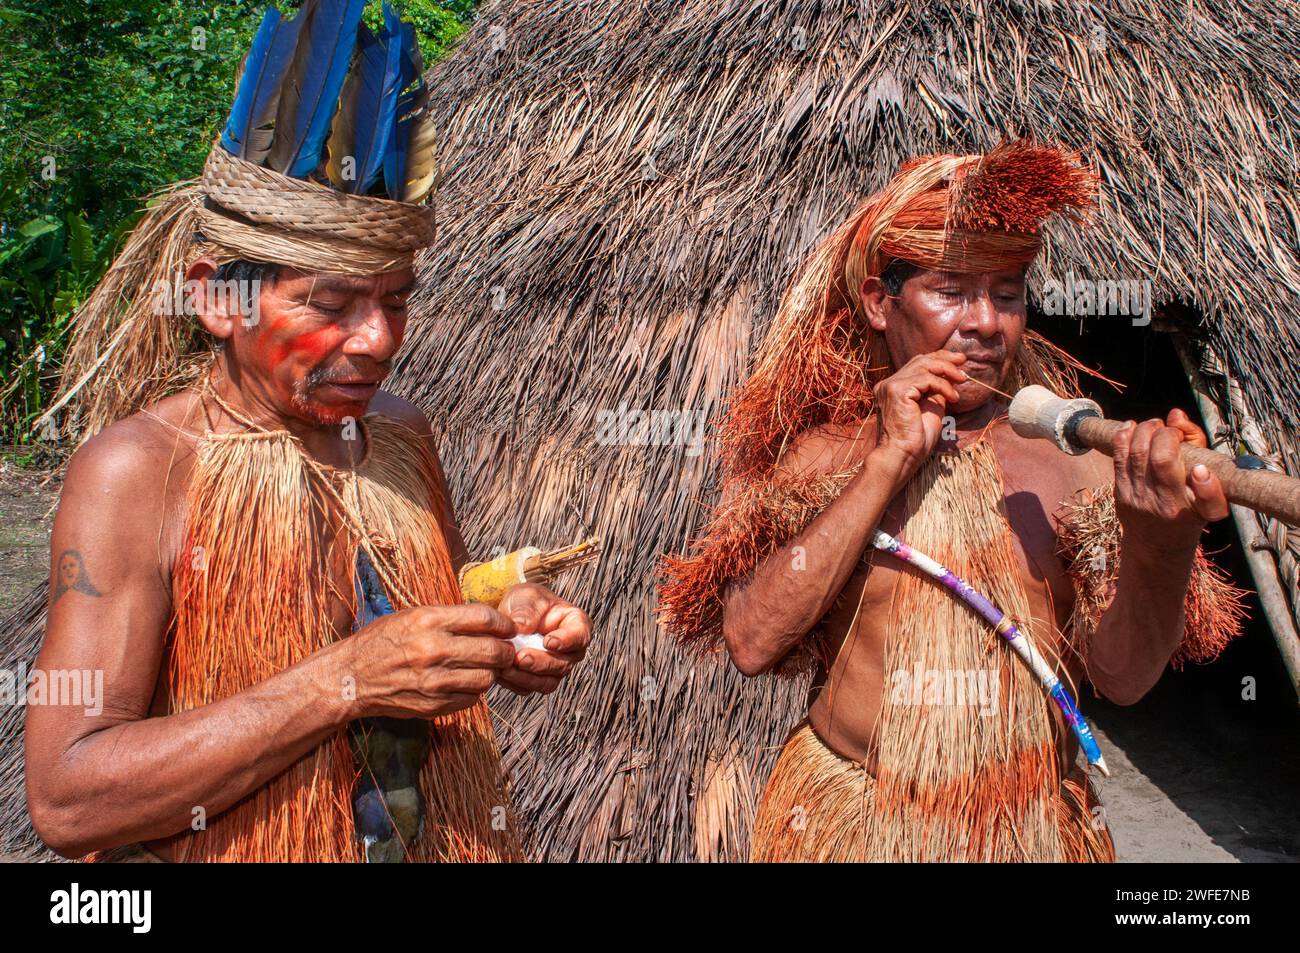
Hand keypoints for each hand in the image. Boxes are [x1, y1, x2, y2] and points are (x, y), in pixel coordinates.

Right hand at [343, 604, 516, 717]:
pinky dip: (472, 691)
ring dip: (490, 672)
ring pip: (487, 678)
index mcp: (429, 621)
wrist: (351, 677)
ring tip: (481, 667)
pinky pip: (471, 699)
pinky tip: (462, 682)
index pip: (484, 619)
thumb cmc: (383, 641)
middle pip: (493, 651)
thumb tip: (491, 622)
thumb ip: (451, 618)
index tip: (509, 628)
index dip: (504, 624)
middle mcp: (434, 650)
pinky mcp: (433, 705)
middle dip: (505, 651)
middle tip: (505, 650)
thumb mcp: (413, 616)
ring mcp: (434, 681)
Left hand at [494, 583, 591, 695]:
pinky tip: (501, 672)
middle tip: (520, 657)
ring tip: (505, 668)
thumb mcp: (527, 597)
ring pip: (548, 682)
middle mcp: (570, 650)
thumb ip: (527, 611)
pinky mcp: (537, 679)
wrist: (511, 614)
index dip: (567, 642)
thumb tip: (522, 628)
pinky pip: (530, 688)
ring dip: (527, 678)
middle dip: (540, 663)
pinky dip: (515, 683)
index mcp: (576, 625)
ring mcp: (555, 667)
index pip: (580, 636)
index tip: (548, 642)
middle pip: (563, 664)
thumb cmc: (526, 601)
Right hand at [872, 350, 966, 483]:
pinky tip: (953, 397)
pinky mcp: (897, 390)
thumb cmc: (917, 439)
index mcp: (894, 387)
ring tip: (962, 380)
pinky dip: (943, 385)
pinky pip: (926, 379)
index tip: (959, 361)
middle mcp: (888, 384)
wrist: (903, 455)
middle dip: (945, 359)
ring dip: (947, 371)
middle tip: (964, 362)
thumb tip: (951, 375)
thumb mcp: (932, 407)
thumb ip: (936, 390)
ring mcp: (890, 386)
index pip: (917, 364)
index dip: (938, 358)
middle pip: (920, 360)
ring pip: (923, 365)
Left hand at [1113, 408, 1229, 554]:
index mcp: (1182, 504)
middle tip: (1170, 430)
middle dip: (1163, 433)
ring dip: (1144, 430)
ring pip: (1134, 453)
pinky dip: (1123, 437)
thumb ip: (1208, 475)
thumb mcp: (1211, 507)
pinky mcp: (1120, 492)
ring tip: (1155, 425)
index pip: (1172, 465)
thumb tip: (1194, 447)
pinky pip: (1118, 458)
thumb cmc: (1188, 519)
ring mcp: (1135, 496)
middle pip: (1154, 456)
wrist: (1156, 547)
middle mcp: (1157, 501)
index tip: (1185, 440)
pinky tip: (1132, 427)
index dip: (1178, 442)